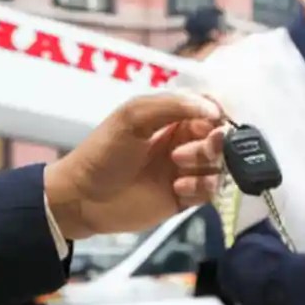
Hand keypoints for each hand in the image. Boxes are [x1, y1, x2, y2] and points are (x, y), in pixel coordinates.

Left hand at [44, 91, 225, 240]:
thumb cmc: (103, 153)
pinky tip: (177, 189)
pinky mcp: (187, 197)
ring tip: (178, 172)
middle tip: (187, 152)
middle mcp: (185, 142)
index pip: (210, 109)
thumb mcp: (133, 117)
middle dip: (214, 144)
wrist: (83, 198)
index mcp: (173, 118)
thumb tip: (214, 110)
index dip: (217, 115)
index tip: (213, 122)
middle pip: (221, 138)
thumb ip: (173, 106)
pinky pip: (211, 191)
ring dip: (205, 166)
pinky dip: (201, 188)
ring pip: (220, 165)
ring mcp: (187, 170)